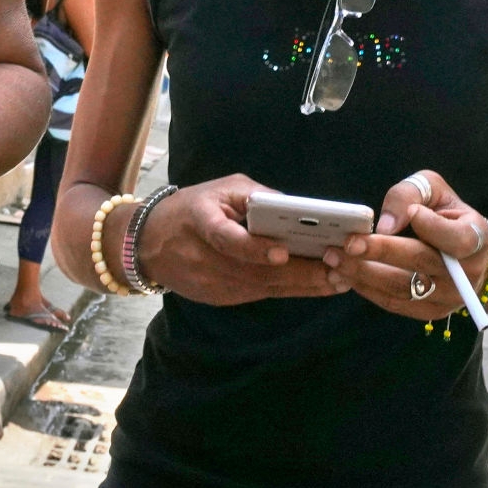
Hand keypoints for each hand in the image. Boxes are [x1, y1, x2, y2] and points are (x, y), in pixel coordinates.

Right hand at [135, 174, 337, 305]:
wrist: (148, 243)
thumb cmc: (192, 208)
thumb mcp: (221, 189)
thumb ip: (256, 196)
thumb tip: (297, 208)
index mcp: (201, 221)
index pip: (227, 239)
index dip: (254, 247)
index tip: (283, 251)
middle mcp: (206, 257)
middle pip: (257, 271)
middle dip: (301, 272)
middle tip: (338, 269)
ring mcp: (213, 283)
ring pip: (264, 287)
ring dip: (304, 286)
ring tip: (339, 279)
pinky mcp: (220, 297)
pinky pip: (260, 294)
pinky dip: (289, 290)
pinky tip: (317, 287)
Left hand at [322, 171, 487, 320]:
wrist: (472, 260)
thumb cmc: (448, 217)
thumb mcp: (436, 193)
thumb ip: (411, 195)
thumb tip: (386, 224)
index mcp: (474, 238)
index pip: (454, 237)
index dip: (429, 226)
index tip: (405, 214)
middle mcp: (465, 273)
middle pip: (420, 262)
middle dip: (380, 251)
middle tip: (346, 243)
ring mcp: (448, 298)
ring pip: (402, 287)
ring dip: (364, 273)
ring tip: (334, 258)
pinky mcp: (430, 312)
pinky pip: (394, 303)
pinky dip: (367, 288)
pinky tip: (346, 273)